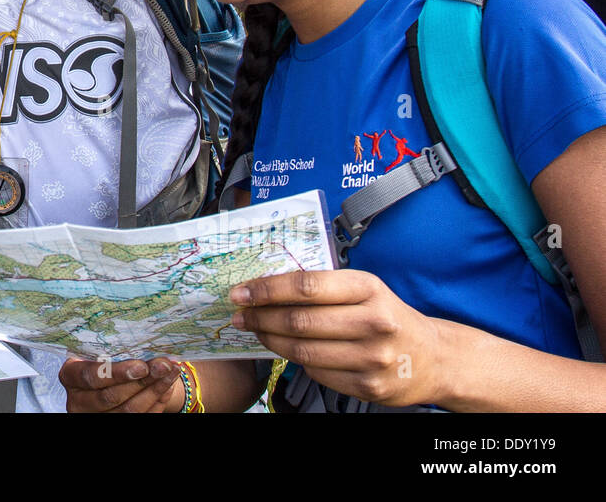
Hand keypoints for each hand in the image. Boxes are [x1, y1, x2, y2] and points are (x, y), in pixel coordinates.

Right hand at [59, 357, 182, 411]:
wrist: (105, 376)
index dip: (117, 374)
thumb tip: (141, 337)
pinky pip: (142, 416)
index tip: (141, 366)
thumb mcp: (96, 349)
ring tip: (171, 370)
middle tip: (163, 365)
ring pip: (130, 410)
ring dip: (155, 390)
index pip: (91, 377)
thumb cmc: (100, 356)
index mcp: (70, 376)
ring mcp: (97, 415)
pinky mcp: (114, 422)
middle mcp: (79, 401)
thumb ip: (110, 348)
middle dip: (142, 381)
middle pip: (112, 397)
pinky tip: (168, 382)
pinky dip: (158, 399)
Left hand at [229, 269, 444, 407]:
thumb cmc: (388, 316)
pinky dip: (295, 360)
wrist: (432, 358)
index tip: (242, 291)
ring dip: (270, 339)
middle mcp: (373, 322)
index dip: (266, 290)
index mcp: (368, 289)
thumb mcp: (364, 290)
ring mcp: (372, 357)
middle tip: (239, 313)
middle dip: (260, 316)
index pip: (306, 286)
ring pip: (302, 350)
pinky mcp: (369, 386)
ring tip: (255, 330)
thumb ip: (323, 288)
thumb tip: (266, 288)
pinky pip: (316, 372)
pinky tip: (287, 350)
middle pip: (299, 320)